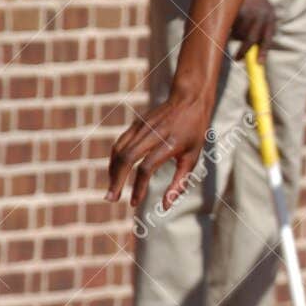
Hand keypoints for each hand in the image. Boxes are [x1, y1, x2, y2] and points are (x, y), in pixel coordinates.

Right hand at [105, 89, 212, 211]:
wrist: (189, 99)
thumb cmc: (194, 132)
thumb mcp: (193, 157)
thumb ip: (180, 182)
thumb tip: (166, 206)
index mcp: (169, 143)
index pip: (146, 168)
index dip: (138, 187)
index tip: (134, 203)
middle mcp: (152, 134)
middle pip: (127, 158)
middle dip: (116, 181)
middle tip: (111, 199)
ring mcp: (141, 127)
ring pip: (119, 150)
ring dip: (112, 172)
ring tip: (112, 190)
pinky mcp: (135, 124)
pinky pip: (119, 144)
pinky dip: (114, 160)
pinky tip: (115, 173)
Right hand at [231, 0, 276, 58]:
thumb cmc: (253, 1)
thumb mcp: (262, 12)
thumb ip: (260, 29)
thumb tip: (253, 53)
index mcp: (270, 17)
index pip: (268, 38)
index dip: (263, 52)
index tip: (259, 64)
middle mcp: (261, 15)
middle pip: (251, 39)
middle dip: (244, 51)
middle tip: (238, 59)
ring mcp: (249, 12)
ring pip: (239, 34)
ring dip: (235, 35)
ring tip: (235, 26)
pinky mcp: (236, 9)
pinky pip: (231, 27)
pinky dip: (230, 27)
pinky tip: (232, 18)